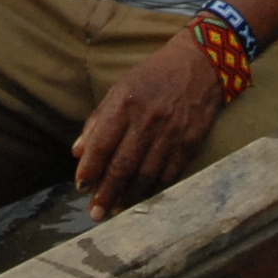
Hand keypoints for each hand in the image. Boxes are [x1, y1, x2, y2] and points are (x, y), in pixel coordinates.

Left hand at [73, 30, 226, 220]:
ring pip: (146, 175)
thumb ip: (98, 120)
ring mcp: (170, 133)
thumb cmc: (154, 76)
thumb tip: (78, 152)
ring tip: (116, 212)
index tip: (81, 186)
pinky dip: (154, 190)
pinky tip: (142, 200)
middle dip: (106, 193)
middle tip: (95, 213)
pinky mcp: (189, 143)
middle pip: (123, 166)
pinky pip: (169, 174)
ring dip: (129, 197)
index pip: (102, 144)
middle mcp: (147, 120)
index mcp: (126, 103)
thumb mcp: (120, 88)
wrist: (200, 64)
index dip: (90, 169)